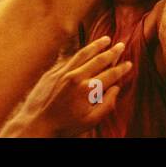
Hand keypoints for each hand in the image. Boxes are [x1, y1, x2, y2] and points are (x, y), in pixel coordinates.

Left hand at [0, 36, 130, 136]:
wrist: (36, 125)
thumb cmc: (65, 126)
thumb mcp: (90, 121)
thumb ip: (107, 104)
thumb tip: (116, 89)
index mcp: (88, 89)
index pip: (110, 75)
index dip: (121, 69)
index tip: (129, 63)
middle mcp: (76, 77)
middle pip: (99, 60)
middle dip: (112, 52)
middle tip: (121, 45)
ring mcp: (63, 72)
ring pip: (83, 54)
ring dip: (96, 46)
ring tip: (105, 39)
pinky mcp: (52, 72)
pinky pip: (69, 59)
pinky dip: (79, 54)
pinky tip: (84, 51)